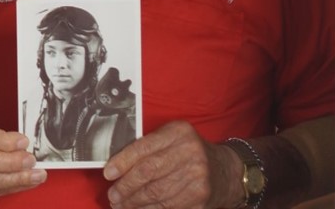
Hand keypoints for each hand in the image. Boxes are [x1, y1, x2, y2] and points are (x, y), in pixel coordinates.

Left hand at [103, 120, 240, 208]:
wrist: (226, 171)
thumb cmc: (190, 153)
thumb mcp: (172, 138)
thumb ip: (147, 146)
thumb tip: (116, 165)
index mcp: (179, 133)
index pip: (144, 148)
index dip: (122, 162)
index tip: (108, 173)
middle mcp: (190, 152)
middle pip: (148, 172)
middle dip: (126, 186)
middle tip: (112, 195)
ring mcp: (198, 176)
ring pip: (157, 193)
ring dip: (134, 202)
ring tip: (120, 205)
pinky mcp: (200, 198)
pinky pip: (168, 206)